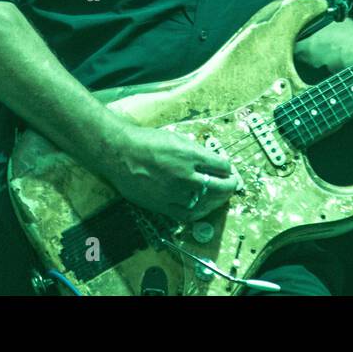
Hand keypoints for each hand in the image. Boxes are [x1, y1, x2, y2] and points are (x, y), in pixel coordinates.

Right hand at [102, 123, 241, 221]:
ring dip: (218, 200)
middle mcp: (184, 175)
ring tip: (222, 197)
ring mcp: (174, 193)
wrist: (119, 153)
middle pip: (219, 186)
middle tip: (232, 184)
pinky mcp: (162, 205)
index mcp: (189, 155)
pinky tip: (205, 208)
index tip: (228, 169)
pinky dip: (201, 212)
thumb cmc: (146, 141)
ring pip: (206, 202)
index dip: (228, 168)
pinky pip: (188, 214)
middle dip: (230, 186)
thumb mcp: (176, 137)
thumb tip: (211, 159)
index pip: (221, 166)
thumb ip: (196, 150)